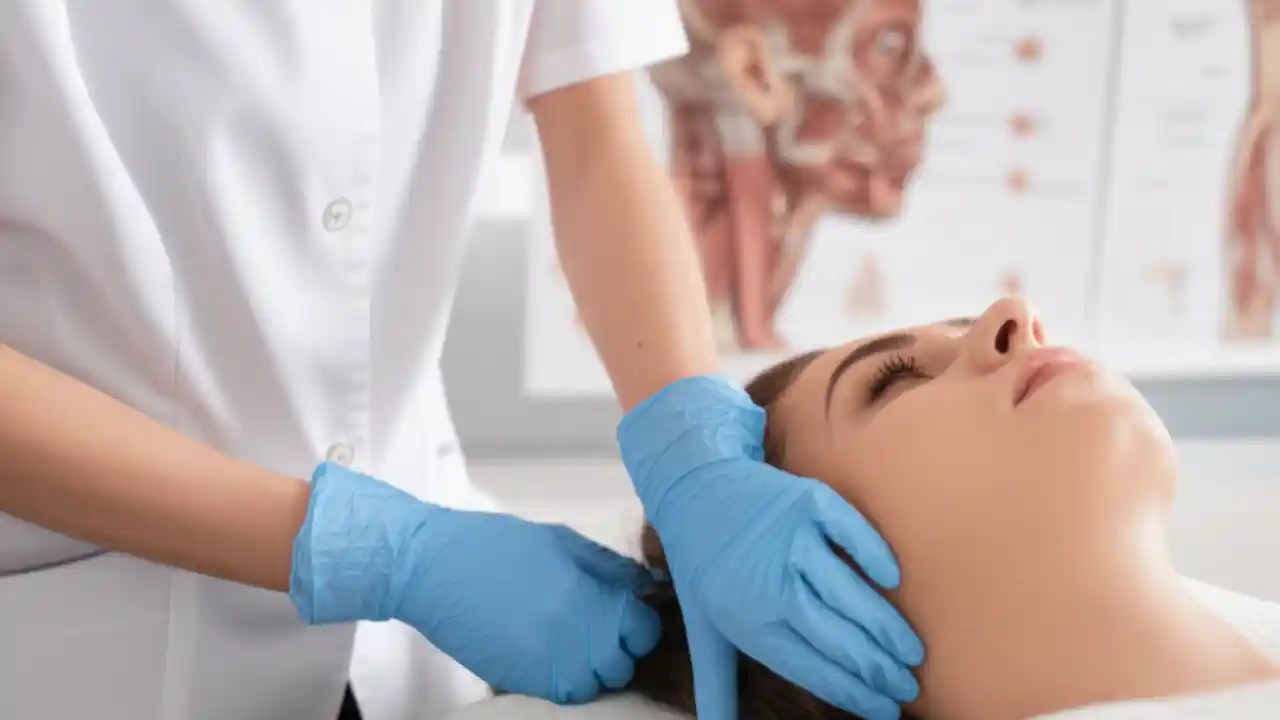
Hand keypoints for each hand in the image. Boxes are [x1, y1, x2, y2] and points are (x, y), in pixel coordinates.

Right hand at [289, 462, 660, 702]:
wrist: (434, 568)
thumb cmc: (499, 545)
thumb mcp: (563, 541)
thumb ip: (609, 567)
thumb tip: (647, 584)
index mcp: (595, 602)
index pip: (646, 631)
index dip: (637, 621)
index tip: (620, 610)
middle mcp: (580, 642)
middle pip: (623, 664)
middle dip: (616, 648)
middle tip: (593, 625)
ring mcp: (550, 669)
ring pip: (594, 686)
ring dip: (590, 668)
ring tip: (569, 641)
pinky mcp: (522, 684)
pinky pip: (562, 695)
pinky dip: (562, 680)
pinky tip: (547, 653)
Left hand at [618, 376, 923, 719]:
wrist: (694, 486)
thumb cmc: (704, 566)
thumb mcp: (704, 629)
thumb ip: (717, 688)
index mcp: (748, 621)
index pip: (814, 669)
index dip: (855, 693)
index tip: (886, 709)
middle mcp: (771, 583)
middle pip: (839, 638)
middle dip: (880, 670)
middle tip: (909, 686)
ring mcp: (791, 539)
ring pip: (851, 594)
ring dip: (888, 628)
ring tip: (912, 652)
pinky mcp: (807, 501)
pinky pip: (851, 531)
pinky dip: (875, 555)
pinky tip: (893, 581)